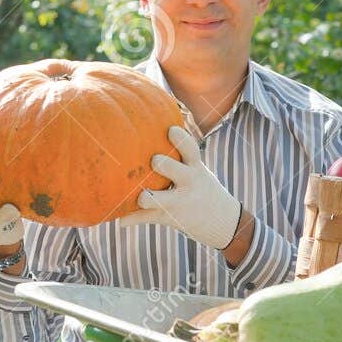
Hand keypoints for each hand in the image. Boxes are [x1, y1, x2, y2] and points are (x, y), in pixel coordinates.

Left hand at [117, 125, 241, 250]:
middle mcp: (189, 183)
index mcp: (194, 167)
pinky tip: (120, 220)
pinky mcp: (169, 218)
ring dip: (147, 198)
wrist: (221, 221)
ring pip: (160, 200)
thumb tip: (154, 119)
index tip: (170, 130)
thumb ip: (180, 151)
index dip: (180, 139)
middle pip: (176, 171)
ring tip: (140, 197)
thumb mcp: (196, 168)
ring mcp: (179, 202)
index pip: (190, 149)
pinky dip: (132, 219)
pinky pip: (148, 218)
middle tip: (154, 161)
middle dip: (163, 165)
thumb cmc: (199, 185)